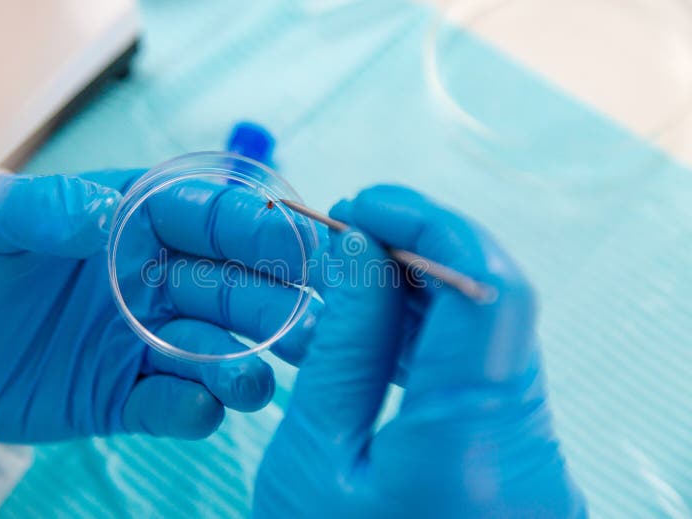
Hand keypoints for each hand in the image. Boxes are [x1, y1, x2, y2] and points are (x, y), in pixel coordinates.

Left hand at [0, 170, 318, 441]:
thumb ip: (44, 206)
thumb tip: (102, 216)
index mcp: (135, 225)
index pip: (209, 219)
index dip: (255, 230)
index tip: (297, 244)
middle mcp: (155, 280)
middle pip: (232, 288)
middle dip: (276, 304)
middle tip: (314, 325)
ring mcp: (145, 340)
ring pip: (215, 351)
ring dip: (244, 364)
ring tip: (258, 382)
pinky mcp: (126, 396)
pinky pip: (171, 404)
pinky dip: (190, 409)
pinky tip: (197, 409)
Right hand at [253, 185, 585, 516]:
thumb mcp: (312, 462)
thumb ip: (341, 349)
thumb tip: (360, 252)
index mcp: (469, 445)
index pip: (485, 289)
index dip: (430, 225)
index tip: (365, 204)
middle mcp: (527, 446)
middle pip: (499, 299)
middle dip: (424, 247)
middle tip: (351, 231)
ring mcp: (536, 456)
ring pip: (495, 331)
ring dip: (425, 288)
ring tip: (352, 276)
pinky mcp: (526, 463)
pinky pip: (488, 370)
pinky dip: (435, 335)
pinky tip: (378, 329)